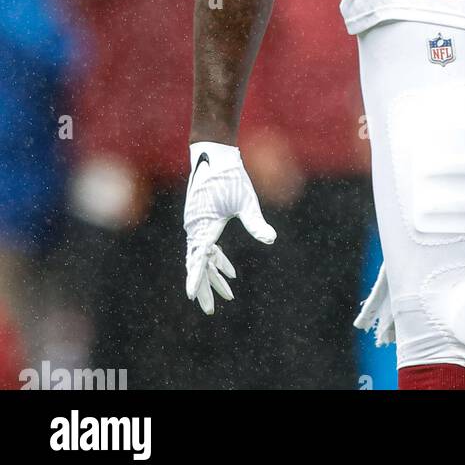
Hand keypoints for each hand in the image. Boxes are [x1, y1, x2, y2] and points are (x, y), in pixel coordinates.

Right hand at [184, 141, 276, 315]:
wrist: (214, 154)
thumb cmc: (231, 177)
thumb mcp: (247, 200)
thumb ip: (256, 222)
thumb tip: (271, 239)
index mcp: (205, 225)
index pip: (198, 258)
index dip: (196, 279)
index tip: (193, 296)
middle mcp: (196, 227)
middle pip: (198, 264)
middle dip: (206, 287)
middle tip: (211, 310)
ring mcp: (196, 224)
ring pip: (202, 257)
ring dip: (213, 275)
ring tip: (227, 294)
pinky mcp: (200, 220)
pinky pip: (205, 246)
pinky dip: (216, 260)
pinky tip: (230, 271)